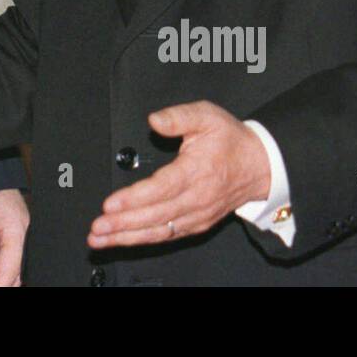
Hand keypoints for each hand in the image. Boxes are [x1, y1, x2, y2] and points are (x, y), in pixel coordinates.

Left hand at [87, 100, 268, 248]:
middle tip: (97, 227)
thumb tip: (154, 120)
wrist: (259, 165)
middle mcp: (197, 198)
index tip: (110, 204)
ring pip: (158, 231)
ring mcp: (197, 215)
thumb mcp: (207, 116)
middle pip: (155, 215)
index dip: (134, 199)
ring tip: (101, 239)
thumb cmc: (231, 141)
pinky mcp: (196, 224)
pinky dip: (143, 240)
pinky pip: (166, 236)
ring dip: (127, 237)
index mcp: (197, 171)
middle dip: (122, 223)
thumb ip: (178, 116)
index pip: (161, 189)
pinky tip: (123, 241)